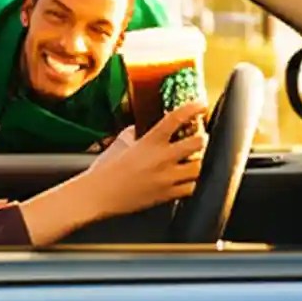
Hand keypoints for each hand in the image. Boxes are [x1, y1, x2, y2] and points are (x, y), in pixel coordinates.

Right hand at [84, 101, 208, 218]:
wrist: (99, 195)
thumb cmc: (106, 169)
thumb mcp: (120, 143)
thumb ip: (133, 133)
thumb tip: (139, 128)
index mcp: (151, 141)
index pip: (176, 118)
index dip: (192, 108)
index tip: (200, 105)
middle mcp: (163, 158)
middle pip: (197, 143)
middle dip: (202, 138)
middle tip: (200, 137)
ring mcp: (167, 178)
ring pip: (198, 167)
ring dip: (199, 161)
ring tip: (196, 159)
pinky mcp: (167, 195)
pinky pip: (190, 188)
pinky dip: (192, 183)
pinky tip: (188, 180)